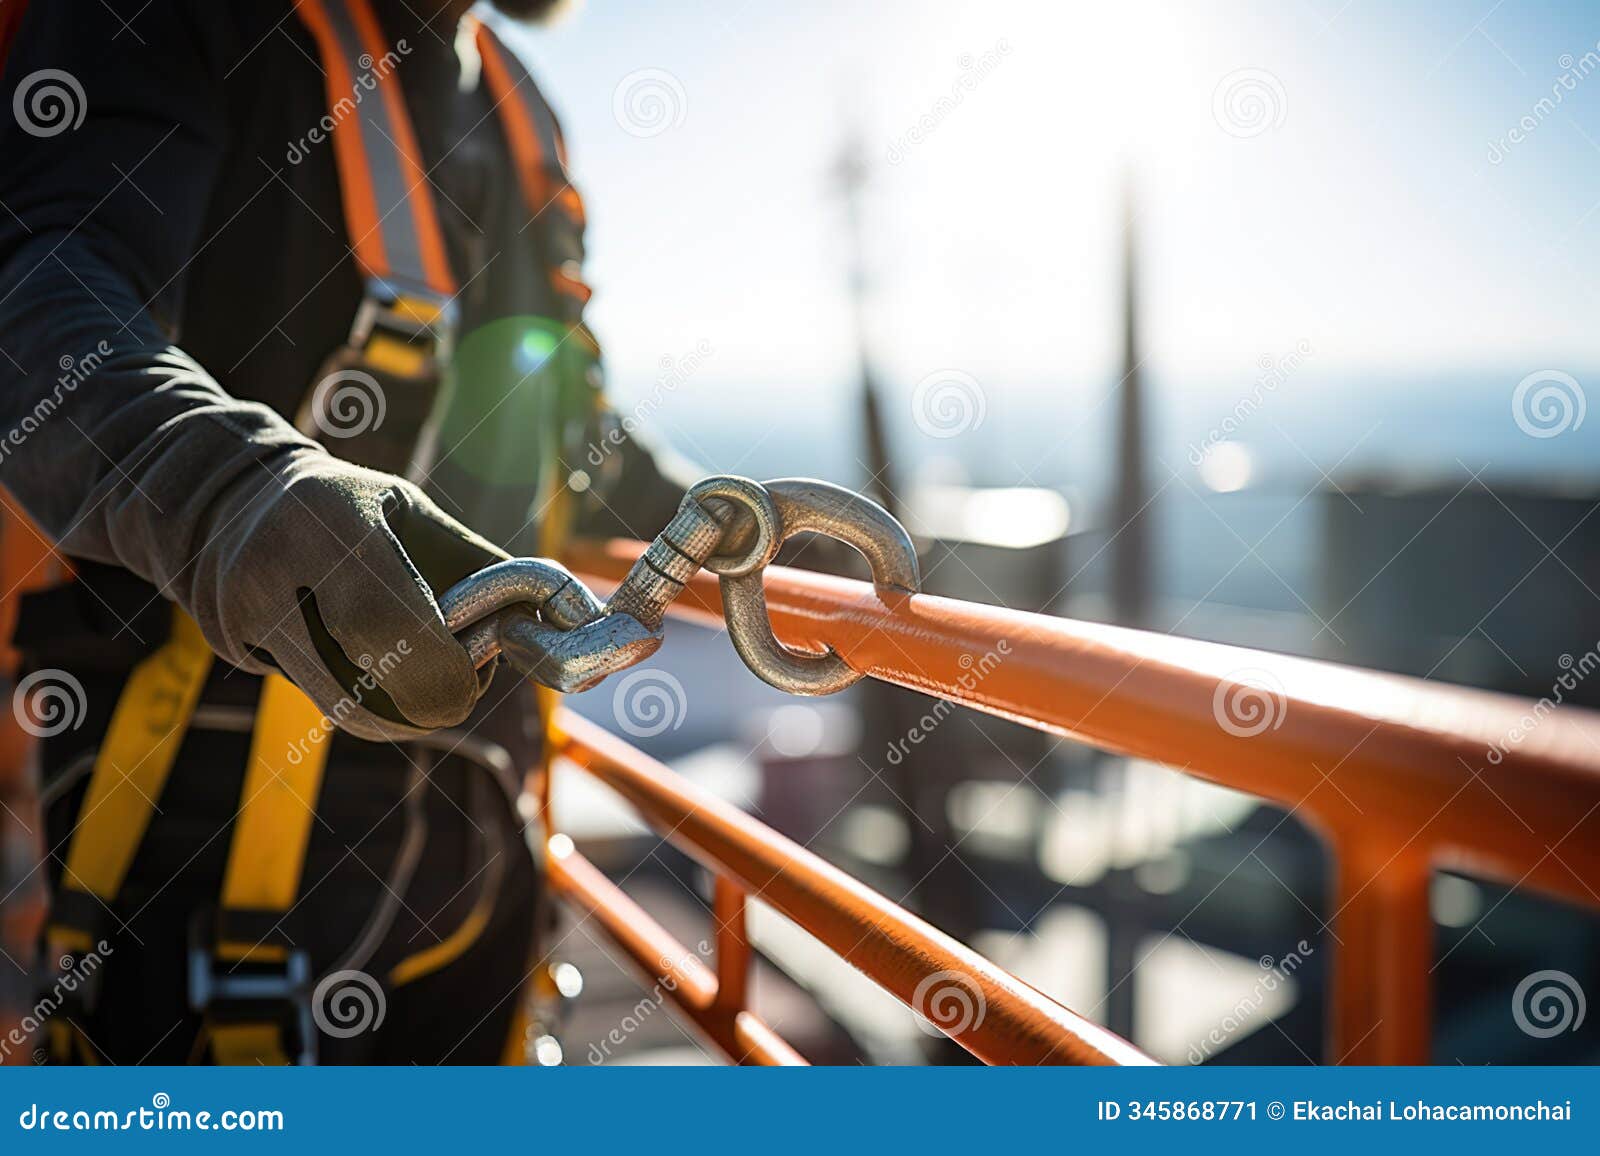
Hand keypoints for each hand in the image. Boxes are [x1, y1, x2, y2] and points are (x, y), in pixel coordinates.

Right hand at [185, 449, 506, 738]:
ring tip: (430, 679)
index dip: (438, 666)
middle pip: (360, 682)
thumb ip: (475, 567)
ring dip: (404, 713)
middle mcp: (266, 569)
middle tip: (463, 689)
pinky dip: (366, 700)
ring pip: (342, 709)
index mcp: (323, 521)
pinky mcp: (229, 647)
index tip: (475, 677)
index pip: (381, 620)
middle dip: (430, 701)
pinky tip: (379, 670)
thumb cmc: (351, 504)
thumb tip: (543, 621)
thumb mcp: (415, 512)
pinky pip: (318, 700)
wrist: (235, 496)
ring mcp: (236, 613)